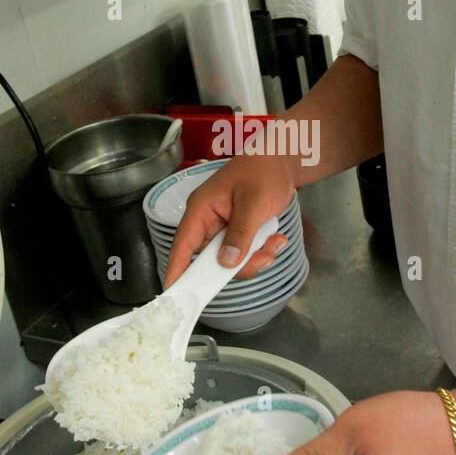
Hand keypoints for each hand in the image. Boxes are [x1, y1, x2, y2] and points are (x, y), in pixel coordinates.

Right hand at [164, 154, 296, 285]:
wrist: (282, 160)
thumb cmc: (262, 171)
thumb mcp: (253, 202)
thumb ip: (240, 233)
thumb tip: (226, 263)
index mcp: (201, 210)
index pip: (182, 245)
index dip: (176, 270)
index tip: (174, 294)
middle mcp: (208, 223)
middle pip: (211, 260)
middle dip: (239, 265)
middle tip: (264, 258)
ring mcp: (224, 230)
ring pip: (231, 261)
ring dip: (256, 257)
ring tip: (275, 242)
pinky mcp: (238, 234)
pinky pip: (245, 254)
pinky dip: (263, 251)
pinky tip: (277, 238)